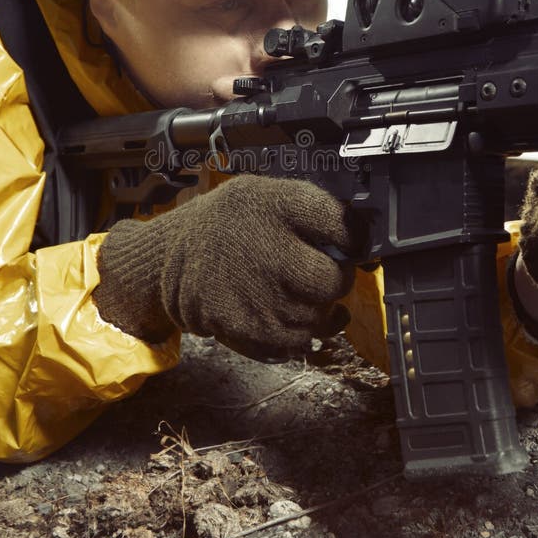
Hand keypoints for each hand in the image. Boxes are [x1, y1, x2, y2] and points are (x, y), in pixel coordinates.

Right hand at [94, 175, 359, 356]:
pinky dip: (300, 330)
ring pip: (321, 317)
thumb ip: (317, 212)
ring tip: (294, 289)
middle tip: (319, 269)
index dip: (356, 235)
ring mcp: (257, 296)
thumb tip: (366, 242)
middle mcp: (267, 250)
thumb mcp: (270, 195)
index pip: (342, 224)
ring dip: (318, 307)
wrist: (171, 254)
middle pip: (335, 280)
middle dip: (336, 278)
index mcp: (276, 207)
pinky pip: (299, 342)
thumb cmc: (234, 222)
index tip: (351, 239)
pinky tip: (284, 309)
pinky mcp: (247, 331)